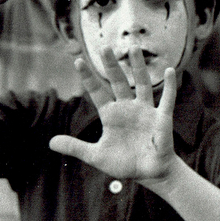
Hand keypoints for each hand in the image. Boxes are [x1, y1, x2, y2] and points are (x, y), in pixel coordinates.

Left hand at [49, 49, 178, 185]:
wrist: (148, 173)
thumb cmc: (124, 162)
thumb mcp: (95, 155)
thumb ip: (75, 147)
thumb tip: (50, 142)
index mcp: (111, 115)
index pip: (97, 91)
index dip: (87, 77)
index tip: (77, 61)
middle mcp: (127, 108)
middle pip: (118, 81)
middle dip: (111, 65)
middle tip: (105, 48)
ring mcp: (145, 110)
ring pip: (141, 84)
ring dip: (138, 67)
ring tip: (133, 49)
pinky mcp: (161, 117)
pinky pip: (166, 99)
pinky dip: (169, 85)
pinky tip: (169, 71)